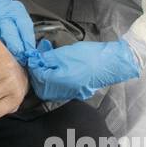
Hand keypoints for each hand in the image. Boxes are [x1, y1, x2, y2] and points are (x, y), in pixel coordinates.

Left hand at [26, 38, 140, 101]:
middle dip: (38, 75)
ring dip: (45, 78)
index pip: (39, 77)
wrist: (111, 63)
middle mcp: (65, 91)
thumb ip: (47, 59)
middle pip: (42, 88)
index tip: (33, 58)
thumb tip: (35, 61)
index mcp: (61, 81)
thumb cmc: (90, 56)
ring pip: (50, 90)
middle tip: (39, 62)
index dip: (34, 67)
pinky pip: (59, 90)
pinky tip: (57, 70)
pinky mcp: (77, 92)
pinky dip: (54, 81)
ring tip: (48, 65)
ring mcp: (72, 93)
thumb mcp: (65, 53)